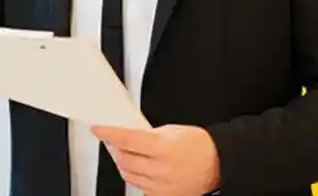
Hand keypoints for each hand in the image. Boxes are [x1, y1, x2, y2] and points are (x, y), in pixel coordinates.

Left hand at [92, 124, 220, 195]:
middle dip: (116, 148)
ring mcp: (162, 185)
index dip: (108, 133)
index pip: (125, 139)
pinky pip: (140, 187)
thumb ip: (146, 135)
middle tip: (114, 141)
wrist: (219, 163)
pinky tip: (141, 169)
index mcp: (163, 147)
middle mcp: (161, 168)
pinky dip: (136, 177)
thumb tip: (125, 135)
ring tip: (127, 154)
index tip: (98, 129)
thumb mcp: (170, 131)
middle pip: (123, 159)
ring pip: (128, 175)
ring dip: (123, 163)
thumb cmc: (198, 145)